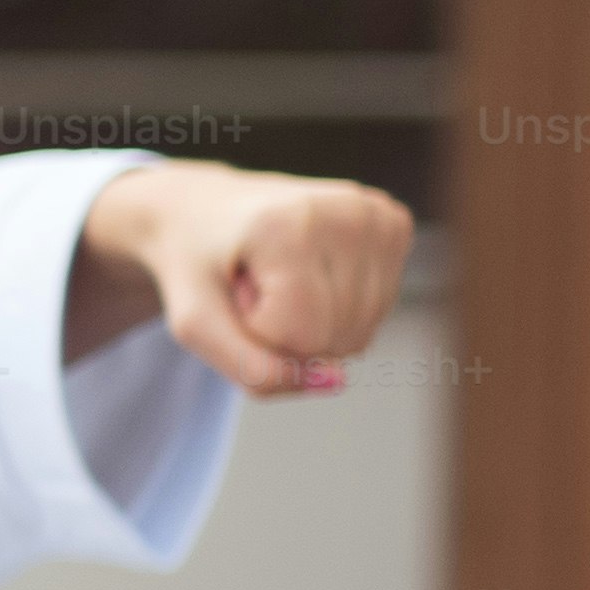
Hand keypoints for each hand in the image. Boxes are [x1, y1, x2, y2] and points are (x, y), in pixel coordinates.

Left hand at [73, 161, 414, 394]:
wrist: (201, 207)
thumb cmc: (195, 267)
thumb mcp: (195, 327)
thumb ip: (255, 370)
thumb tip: (337, 383)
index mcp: (287, 224)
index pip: (304, 337)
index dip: (259, 333)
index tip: (234, 290)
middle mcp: (345, 210)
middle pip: (338, 338)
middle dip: (287, 332)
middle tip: (254, 285)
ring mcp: (377, 213)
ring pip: (361, 332)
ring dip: (313, 324)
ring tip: (279, 278)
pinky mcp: (393, 222)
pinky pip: (376, 311)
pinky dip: (337, 308)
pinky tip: (309, 271)